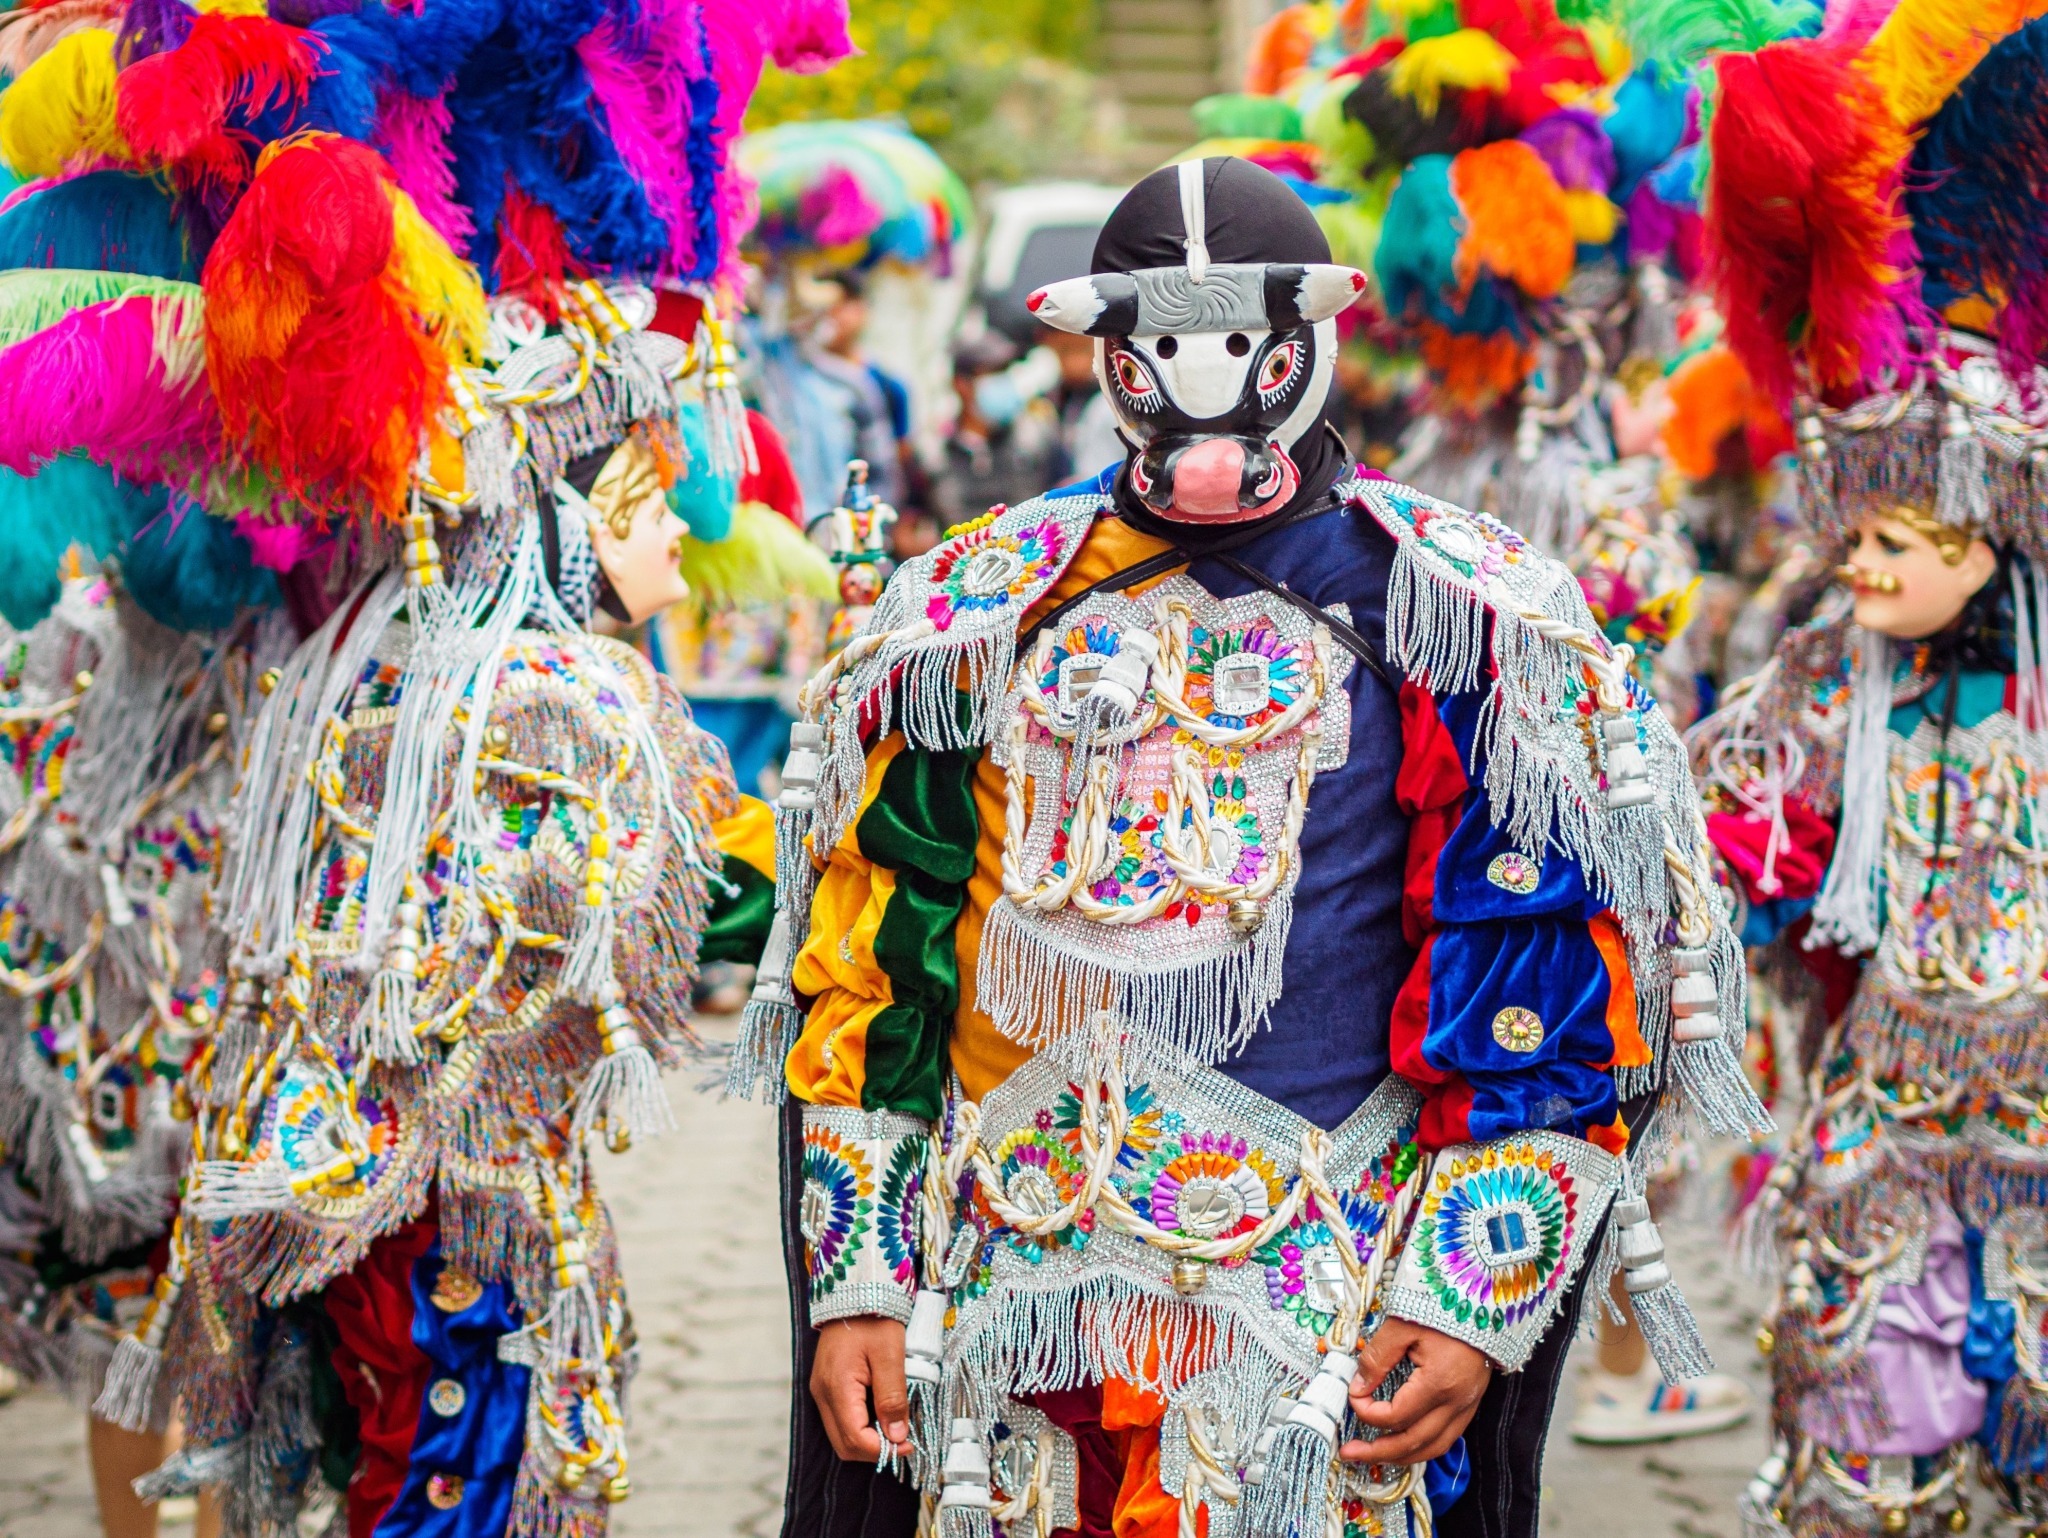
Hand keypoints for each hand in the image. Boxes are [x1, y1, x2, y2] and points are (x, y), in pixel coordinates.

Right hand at [810, 1315, 912, 1462]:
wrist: (855, 1289)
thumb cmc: (874, 1317)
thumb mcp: (890, 1354)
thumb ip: (892, 1397)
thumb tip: (896, 1437)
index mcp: (837, 1387)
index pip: (855, 1440)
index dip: (883, 1450)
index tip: (909, 1445)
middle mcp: (823, 1393)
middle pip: (844, 1444)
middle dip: (874, 1450)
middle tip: (904, 1440)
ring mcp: (822, 1389)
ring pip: (841, 1434)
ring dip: (868, 1439)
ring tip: (895, 1426)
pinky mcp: (826, 1384)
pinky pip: (840, 1418)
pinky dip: (861, 1425)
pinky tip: (881, 1412)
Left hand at [1339, 1317, 1491, 1465]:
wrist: (1482, 1299)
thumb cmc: (1444, 1306)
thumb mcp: (1402, 1324)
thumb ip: (1378, 1357)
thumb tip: (1358, 1386)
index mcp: (1438, 1383)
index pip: (1395, 1415)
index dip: (1367, 1411)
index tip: (1353, 1396)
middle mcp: (1456, 1402)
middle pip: (1414, 1442)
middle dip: (1378, 1452)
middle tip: (1350, 1452)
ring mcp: (1467, 1405)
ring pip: (1433, 1447)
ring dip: (1401, 1456)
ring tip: (1374, 1456)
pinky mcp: (1470, 1403)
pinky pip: (1447, 1437)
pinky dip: (1423, 1446)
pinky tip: (1405, 1443)